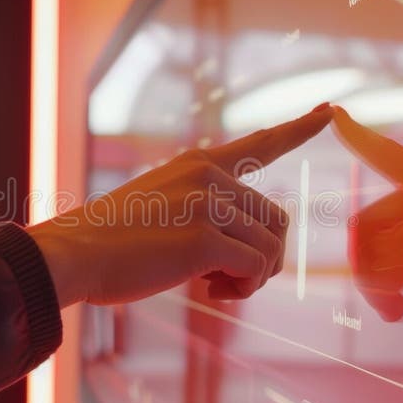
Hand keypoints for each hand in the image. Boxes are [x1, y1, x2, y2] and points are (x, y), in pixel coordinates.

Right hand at [28, 104, 333, 306]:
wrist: (73, 255)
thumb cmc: (114, 243)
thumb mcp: (163, 207)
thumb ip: (207, 213)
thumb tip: (247, 254)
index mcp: (199, 165)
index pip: (260, 144)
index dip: (298, 130)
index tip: (329, 111)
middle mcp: (210, 176)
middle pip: (277, 220)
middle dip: (262, 257)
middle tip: (225, 280)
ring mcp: (209, 203)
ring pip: (272, 247)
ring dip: (253, 278)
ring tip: (217, 287)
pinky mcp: (205, 236)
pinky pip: (256, 268)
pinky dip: (243, 289)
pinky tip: (211, 291)